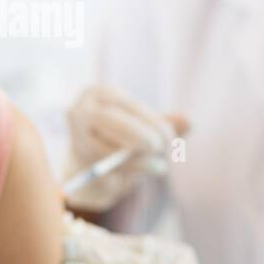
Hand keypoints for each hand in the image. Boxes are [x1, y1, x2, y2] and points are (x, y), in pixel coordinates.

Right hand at [63, 85, 187, 213]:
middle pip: (110, 120)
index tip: (170, 136)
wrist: (94, 166)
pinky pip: (106, 167)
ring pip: (106, 147)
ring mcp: (74, 137)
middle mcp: (80, 111)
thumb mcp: (144, 126)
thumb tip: (188, 121)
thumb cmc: (123, 140)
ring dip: (138, 158)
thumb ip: (163, 123)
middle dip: (140, 135)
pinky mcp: (78, 162)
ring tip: (160, 166)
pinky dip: (131, 169)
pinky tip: (150, 170)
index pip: (125, 103)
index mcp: (97, 93)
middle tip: (163, 148)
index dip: (150, 119)